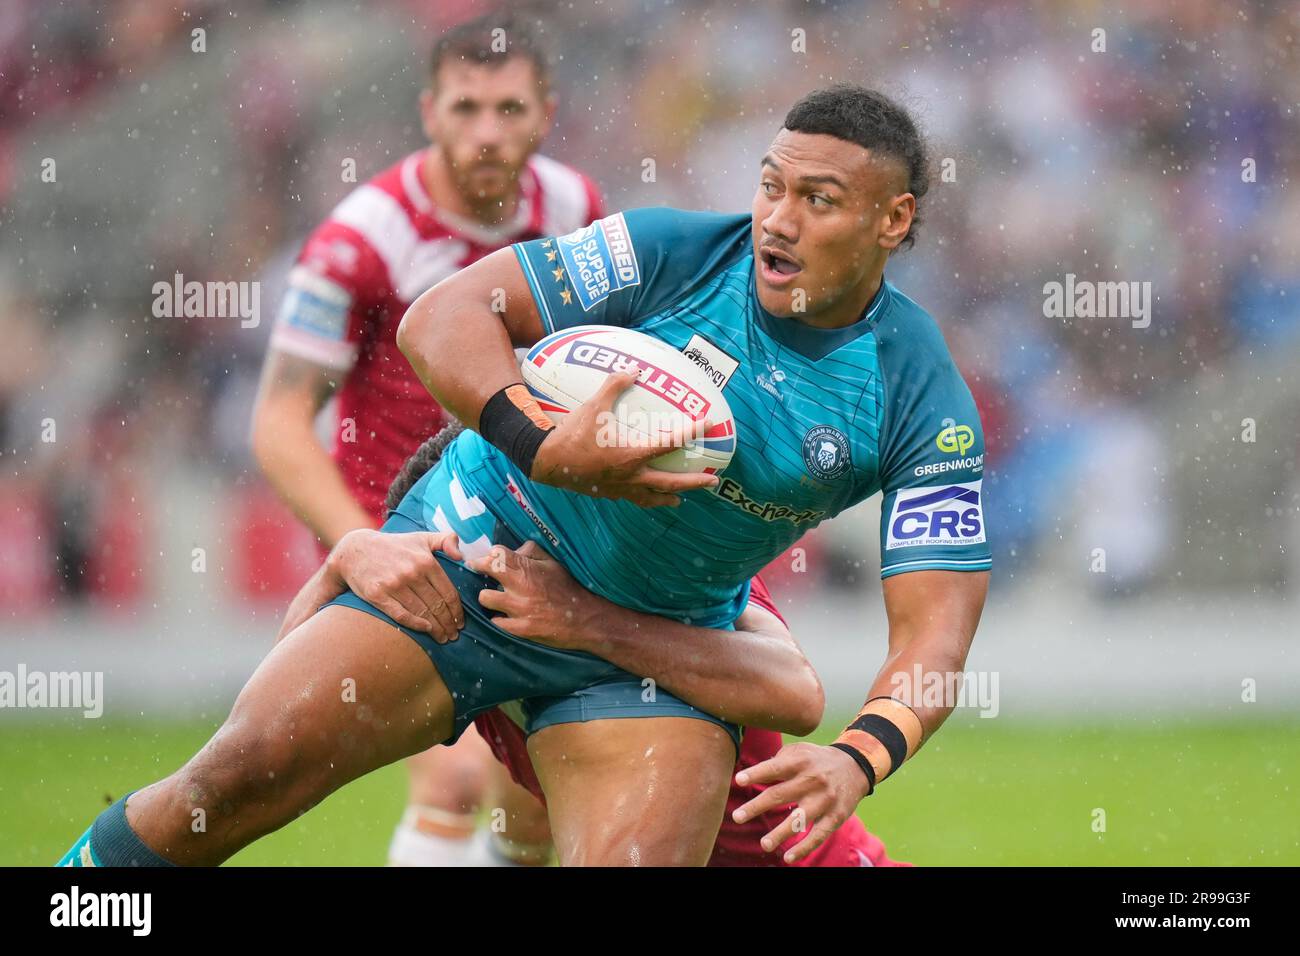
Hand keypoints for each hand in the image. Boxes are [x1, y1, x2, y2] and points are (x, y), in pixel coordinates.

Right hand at [328, 528, 464, 642]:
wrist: (355, 550)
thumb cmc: (394, 546)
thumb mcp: (422, 538)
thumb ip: (446, 540)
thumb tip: (461, 556)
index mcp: (426, 561)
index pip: (448, 592)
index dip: (457, 611)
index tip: (460, 622)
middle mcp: (411, 572)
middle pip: (437, 605)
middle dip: (448, 624)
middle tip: (454, 635)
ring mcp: (394, 584)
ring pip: (422, 612)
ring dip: (435, 629)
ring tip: (443, 638)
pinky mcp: (377, 595)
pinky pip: (401, 614)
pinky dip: (416, 624)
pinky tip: (426, 630)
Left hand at [466, 540, 599, 649]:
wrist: (584, 619)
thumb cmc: (567, 589)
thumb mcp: (553, 563)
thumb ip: (531, 552)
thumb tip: (512, 550)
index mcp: (529, 569)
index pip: (496, 553)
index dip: (488, 555)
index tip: (484, 559)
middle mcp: (521, 587)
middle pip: (486, 569)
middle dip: (480, 568)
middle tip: (479, 571)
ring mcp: (519, 609)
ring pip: (485, 598)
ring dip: (488, 596)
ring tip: (496, 598)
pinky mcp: (520, 629)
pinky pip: (496, 621)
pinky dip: (499, 618)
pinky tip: (506, 616)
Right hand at [530, 370, 718, 506]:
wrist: (547, 462)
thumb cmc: (571, 435)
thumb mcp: (593, 407)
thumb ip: (614, 385)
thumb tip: (633, 369)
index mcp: (630, 456)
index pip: (668, 444)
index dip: (690, 432)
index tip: (707, 424)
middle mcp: (630, 477)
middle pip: (669, 484)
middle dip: (693, 483)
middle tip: (712, 481)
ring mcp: (619, 489)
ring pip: (651, 498)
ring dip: (668, 497)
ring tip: (681, 499)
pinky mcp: (608, 494)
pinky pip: (632, 498)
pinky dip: (644, 498)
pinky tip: (645, 494)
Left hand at [731, 742, 872, 863]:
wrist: (855, 766)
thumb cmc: (816, 759)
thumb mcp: (799, 751)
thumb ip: (778, 762)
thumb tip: (753, 777)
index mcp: (800, 761)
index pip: (775, 768)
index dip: (756, 773)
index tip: (738, 780)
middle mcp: (812, 780)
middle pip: (780, 795)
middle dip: (757, 806)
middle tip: (737, 817)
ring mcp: (824, 800)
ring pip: (799, 820)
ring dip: (780, 834)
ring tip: (764, 844)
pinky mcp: (836, 817)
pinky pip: (818, 835)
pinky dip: (804, 848)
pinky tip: (788, 858)